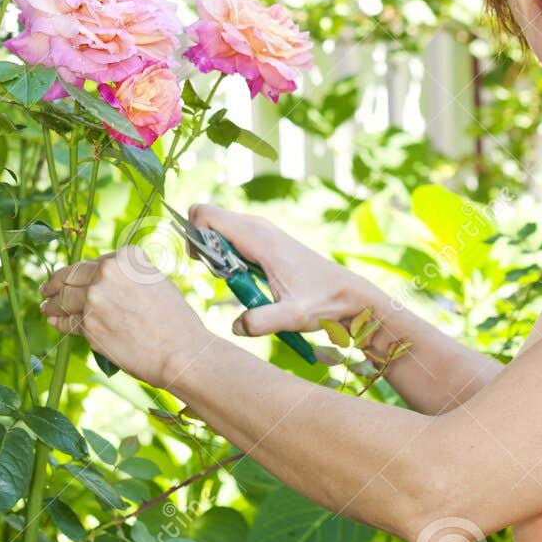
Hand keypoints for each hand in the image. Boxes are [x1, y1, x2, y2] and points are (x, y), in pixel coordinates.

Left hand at [38, 247, 207, 383]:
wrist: (181, 351)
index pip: (93, 263)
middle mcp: (108, 272)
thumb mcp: (156, 282)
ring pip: (64, 299)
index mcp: (127, 257)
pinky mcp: (89, 325)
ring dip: (52, 304)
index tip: (71, 278)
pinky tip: (54, 322)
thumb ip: (129, 277)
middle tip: (46, 289)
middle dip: (55, 283)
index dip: (81, 273)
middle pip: (71, 276)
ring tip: (46, 307)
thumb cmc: (176, 321)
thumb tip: (106, 282)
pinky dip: (58, 322)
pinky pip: (67, 322)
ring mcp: (95, 299)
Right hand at [186, 203, 378, 350]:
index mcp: (258, 237)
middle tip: (218, 276)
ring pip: (218, 227)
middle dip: (200, 245)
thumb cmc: (324, 302)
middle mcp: (258, 226)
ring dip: (213, 251)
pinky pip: (231, 235)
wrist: (349, 295)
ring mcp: (262, 230)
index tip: (202, 266)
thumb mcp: (294, 316)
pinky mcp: (266, 239)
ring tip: (231, 279)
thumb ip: (263, 321)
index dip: (192, 238)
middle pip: (207, 218)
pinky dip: (225, 253)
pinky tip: (241, 277)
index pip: (204, 214)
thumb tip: (235, 326)